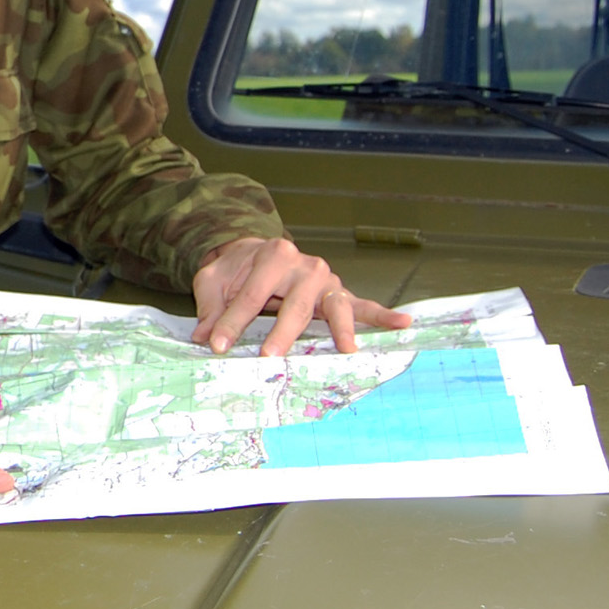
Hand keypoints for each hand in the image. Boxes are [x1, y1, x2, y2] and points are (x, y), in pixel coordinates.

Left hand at [190, 237, 409, 355]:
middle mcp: (303, 265)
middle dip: (281, 333)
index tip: (217, 346)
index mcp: (271, 255)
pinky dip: (384, 315)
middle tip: (270, 357)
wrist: (257, 251)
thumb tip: (204, 336)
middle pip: (294, 305)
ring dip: (340, 329)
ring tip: (347, 348)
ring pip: (334, 306)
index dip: (231, 322)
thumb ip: (210, 307)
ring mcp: (325, 280)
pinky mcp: (338, 293)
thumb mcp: (215, 281)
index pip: (250, 295)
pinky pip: (363, 305)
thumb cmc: (237, 269)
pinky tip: (404, 323)